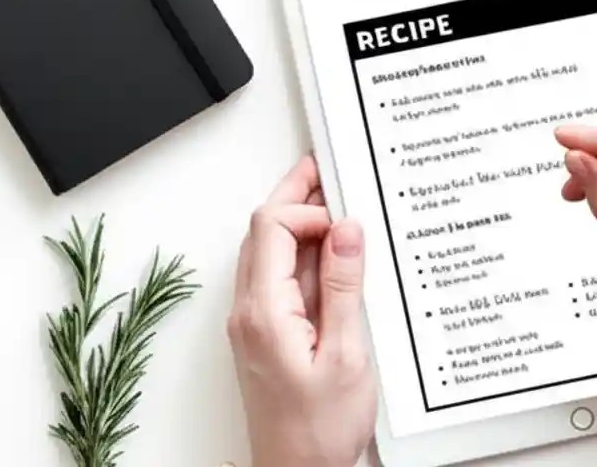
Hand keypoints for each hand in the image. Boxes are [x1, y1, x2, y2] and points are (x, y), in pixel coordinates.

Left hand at [228, 156, 376, 466]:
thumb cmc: (318, 430)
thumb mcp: (346, 354)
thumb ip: (345, 287)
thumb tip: (347, 229)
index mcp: (263, 311)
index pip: (273, 229)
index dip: (309, 210)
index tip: (347, 220)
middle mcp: (249, 312)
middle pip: (263, 232)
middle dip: (295, 196)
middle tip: (325, 167)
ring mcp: (253, 323)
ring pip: (267, 252)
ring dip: (297, 223)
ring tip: (333, 201)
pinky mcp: (265, 335)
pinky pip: (276, 277)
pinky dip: (301, 253)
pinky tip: (330, 254)